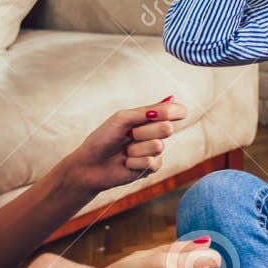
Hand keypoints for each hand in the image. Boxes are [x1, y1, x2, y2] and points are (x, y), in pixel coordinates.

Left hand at [60, 99, 186, 193]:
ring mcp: (155, 151)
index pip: (177, 111)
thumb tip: (172, 99)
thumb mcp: (122, 119)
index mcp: (151, 117)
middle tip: (128, 135)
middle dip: (143, 131)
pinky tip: (126, 162)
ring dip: (135, 148)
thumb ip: (146, 111)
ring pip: (157, 146)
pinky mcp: (152, 168)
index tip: (159, 114)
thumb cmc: (103, 138)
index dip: (174, 112)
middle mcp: (156, 133)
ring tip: (124, 151)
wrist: (90, 164)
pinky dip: (134, 161)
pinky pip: (151, 162)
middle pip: (167, 128)